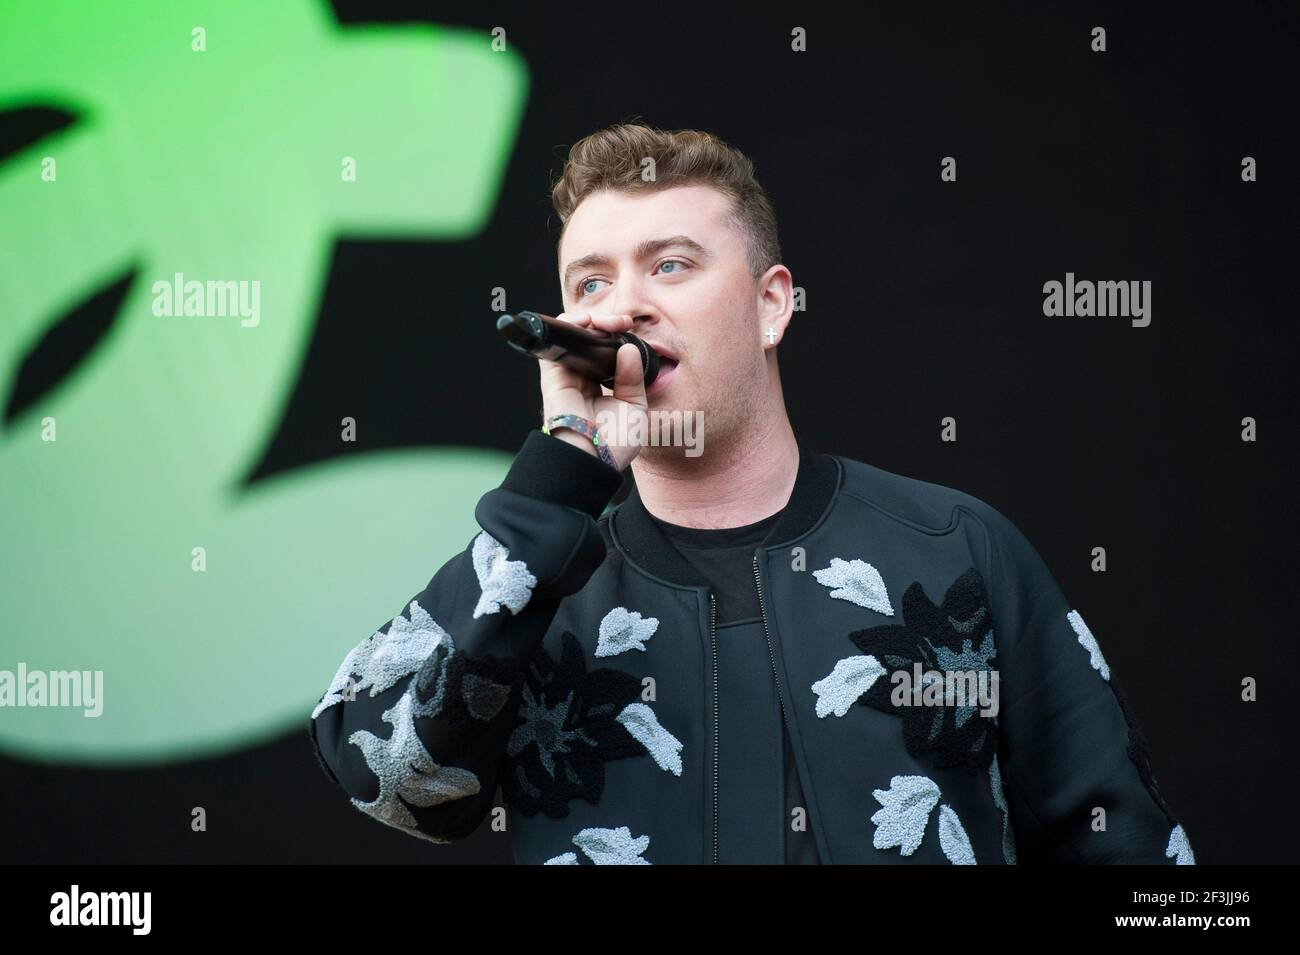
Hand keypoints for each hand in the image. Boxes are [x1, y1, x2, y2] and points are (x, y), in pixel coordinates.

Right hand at [538, 312, 647, 470]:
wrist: (594, 459)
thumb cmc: (614, 443)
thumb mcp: (635, 406)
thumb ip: (633, 376)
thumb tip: (628, 347)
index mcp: (599, 386)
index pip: (604, 351)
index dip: (616, 336)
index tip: (632, 329)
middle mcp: (581, 378)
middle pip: (588, 339)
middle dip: (607, 323)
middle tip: (624, 322)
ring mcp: (566, 375)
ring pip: (572, 335)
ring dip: (591, 320)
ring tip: (611, 322)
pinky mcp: (553, 374)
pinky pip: (557, 340)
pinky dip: (571, 325)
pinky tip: (589, 323)